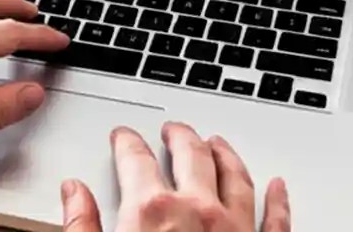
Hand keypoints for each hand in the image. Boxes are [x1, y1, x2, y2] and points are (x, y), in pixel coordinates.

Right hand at [61, 123, 290, 230]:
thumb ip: (81, 227)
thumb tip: (73, 194)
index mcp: (152, 211)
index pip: (136, 159)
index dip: (127, 142)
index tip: (124, 136)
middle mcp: (199, 211)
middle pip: (191, 155)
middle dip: (179, 136)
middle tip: (172, 130)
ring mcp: (238, 231)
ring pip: (236, 176)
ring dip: (226, 154)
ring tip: (217, 143)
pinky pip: (277, 219)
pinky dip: (278, 199)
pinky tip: (279, 187)